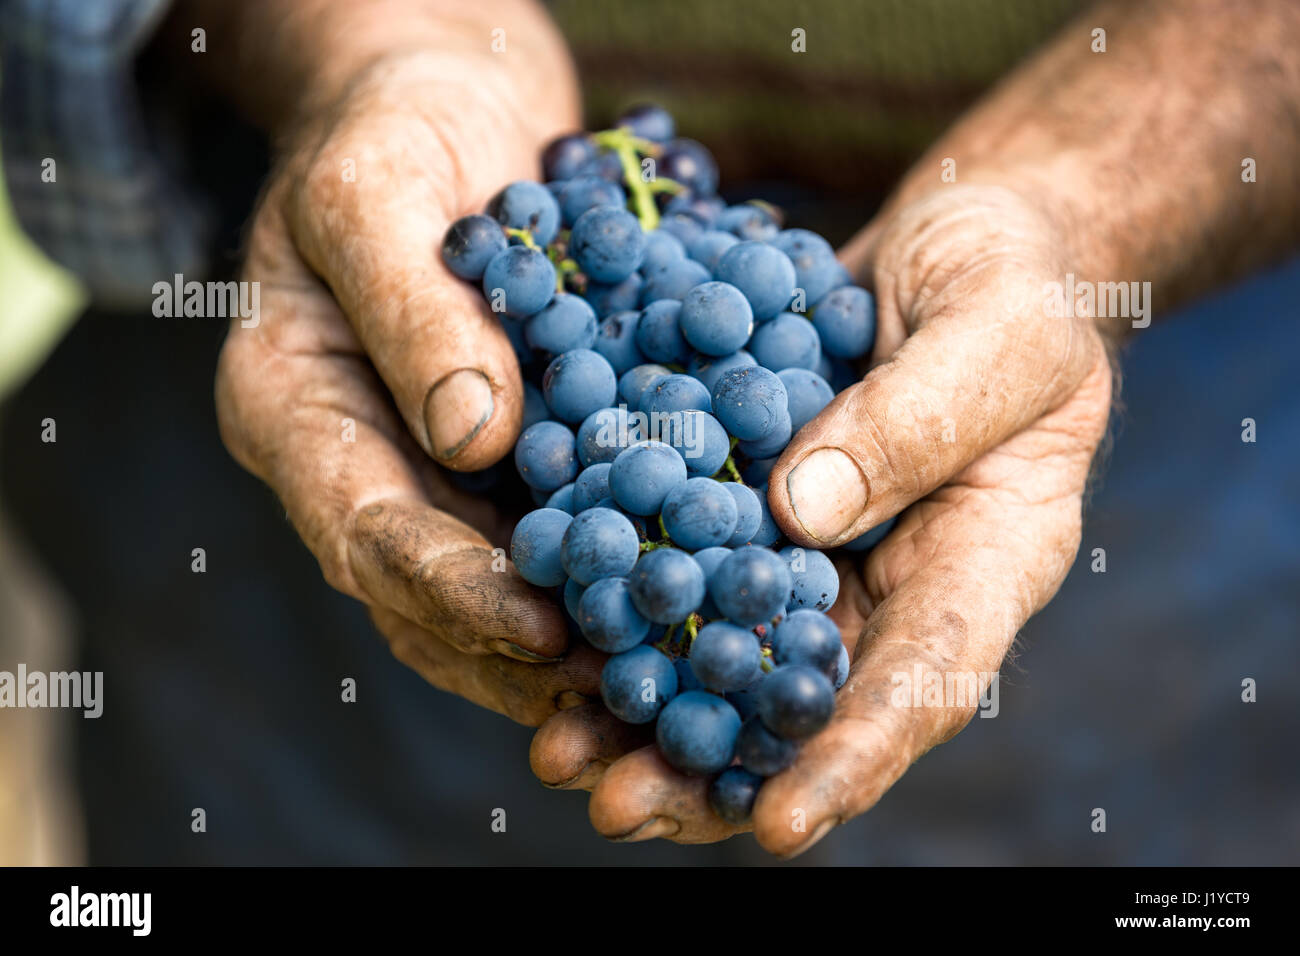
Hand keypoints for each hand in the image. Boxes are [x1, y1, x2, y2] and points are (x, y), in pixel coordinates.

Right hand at [216, 46, 591, 721]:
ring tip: (647, 684)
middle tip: (609, 692)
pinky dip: (598, 582)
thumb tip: (473, 436)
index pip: (361, 526)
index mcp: (291, 407)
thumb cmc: (393, 127)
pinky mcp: (497, 462)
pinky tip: (672, 607)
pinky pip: (542, 540)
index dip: (447, 587)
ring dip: (560, 646)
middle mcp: (355, 460)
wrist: (445, 108)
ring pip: (482, 591)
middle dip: (513, 648)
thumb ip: (411, 306)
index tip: (535, 627)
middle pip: (419, 592)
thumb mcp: (381, 188)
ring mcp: (426, 469)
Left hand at [529, 184, 1113, 852]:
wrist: (962, 241)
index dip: (854, 757)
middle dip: (712, 764)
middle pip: (802, 698)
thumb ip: (920, 416)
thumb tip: (803, 512)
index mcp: (982, 562)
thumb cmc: (1015, 280)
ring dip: (642, 707)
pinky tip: (546, 625)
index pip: (927, 681)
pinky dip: (621, 600)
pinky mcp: (747, 497)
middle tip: (616, 807)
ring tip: (554, 752)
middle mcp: (887, 579)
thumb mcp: (998, 327)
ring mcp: (812, 545)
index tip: (781, 825)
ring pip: (727, 650)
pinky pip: (684, 560)